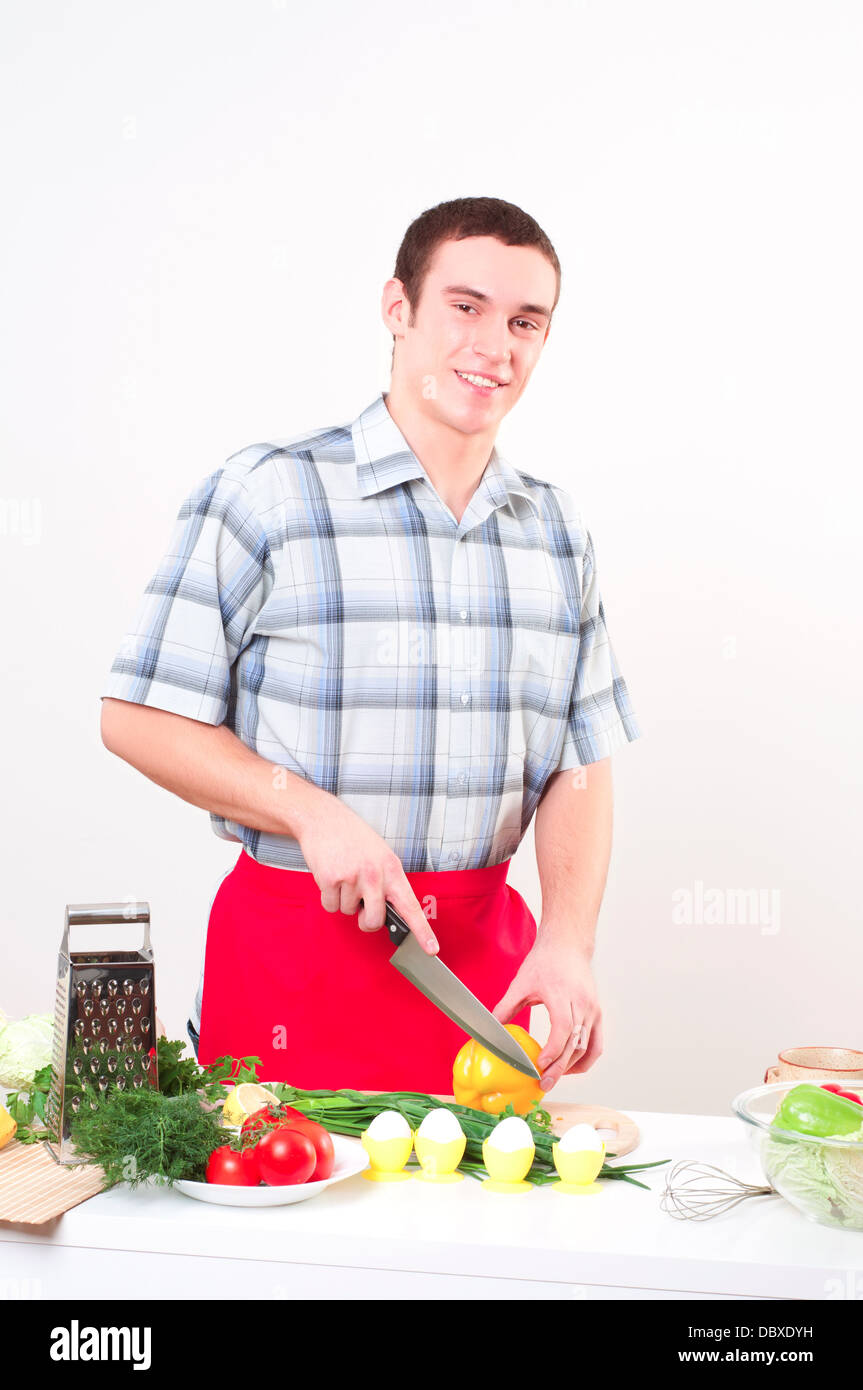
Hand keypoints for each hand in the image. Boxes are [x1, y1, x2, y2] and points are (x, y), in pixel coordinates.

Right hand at [296, 794, 438, 954]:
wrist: (324, 818)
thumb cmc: (354, 838)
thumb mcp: (381, 855)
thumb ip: (387, 883)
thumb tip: (386, 913)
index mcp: (392, 869)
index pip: (411, 906)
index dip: (422, 930)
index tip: (431, 949)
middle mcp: (375, 874)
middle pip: (374, 921)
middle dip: (365, 920)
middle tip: (360, 905)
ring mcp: (352, 877)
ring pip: (348, 912)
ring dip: (344, 899)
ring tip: (343, 873)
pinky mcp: (330, 879)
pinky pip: (330, 906)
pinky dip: (328, 897)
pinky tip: (330, 875)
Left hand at [491, 935, 601, 1090]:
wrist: (567, 945)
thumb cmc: (545, 961)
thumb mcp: (521, 982)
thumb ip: (506, 1007)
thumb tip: (490, 1030)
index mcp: (562, 993)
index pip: (563, 1026)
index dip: (554, 1049)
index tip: (540, 1064)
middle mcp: (582, 1003)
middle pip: (575, 1042)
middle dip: (559, 1067)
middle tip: (543, 1084)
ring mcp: (593, 1009)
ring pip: (587, 1047)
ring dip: (571, 1067)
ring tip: (552, 1078)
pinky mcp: (597, 1014)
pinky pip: (596, 1044)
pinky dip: (585, 1060)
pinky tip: (569, 1068)